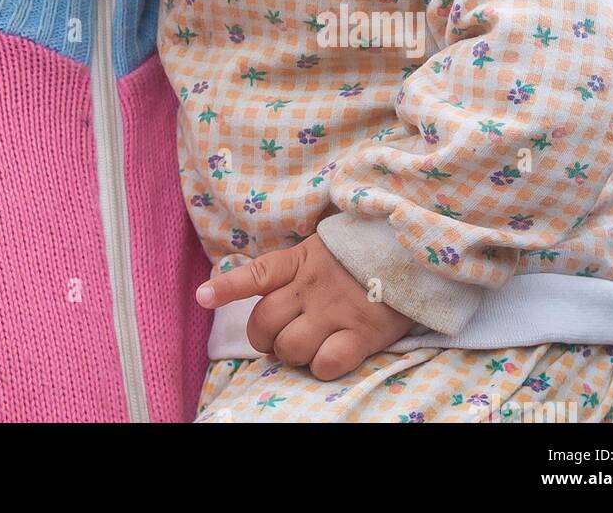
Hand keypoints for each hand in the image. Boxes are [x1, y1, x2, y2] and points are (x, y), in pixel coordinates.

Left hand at [196, 233, 414, 379]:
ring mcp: (334, 312)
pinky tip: (329, 357)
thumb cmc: (362, 251)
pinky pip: (325, 364)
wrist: (410, 252)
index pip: (256, 274)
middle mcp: (311, 288)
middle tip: (275, 339)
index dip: (226, 287)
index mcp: (299, 261)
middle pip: (265, 323)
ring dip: (290, 354)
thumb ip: (296, 264)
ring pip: (290, 348)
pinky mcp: (360, 335)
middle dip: (263, 338)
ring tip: (304, 348)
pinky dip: (321, 367)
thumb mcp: (322, 245)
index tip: (202, 297)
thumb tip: (270, 282)